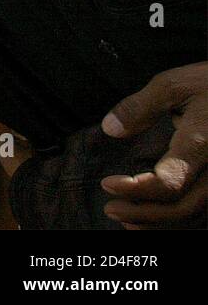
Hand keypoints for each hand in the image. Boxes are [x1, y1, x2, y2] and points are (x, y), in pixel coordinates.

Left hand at [100, 62, 207, 228]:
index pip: (169, 183)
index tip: (107, 184)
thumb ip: (140, 107)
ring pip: (196, 213)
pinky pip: (204, 208)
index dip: (136, 189)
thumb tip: (110, 129)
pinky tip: (155, 217)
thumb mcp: (174, 84)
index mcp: (200, 145)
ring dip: (160, 221)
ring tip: (126, 219)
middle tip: (110, 208)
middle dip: (144, 213)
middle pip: (183, 207)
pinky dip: (179, 218)